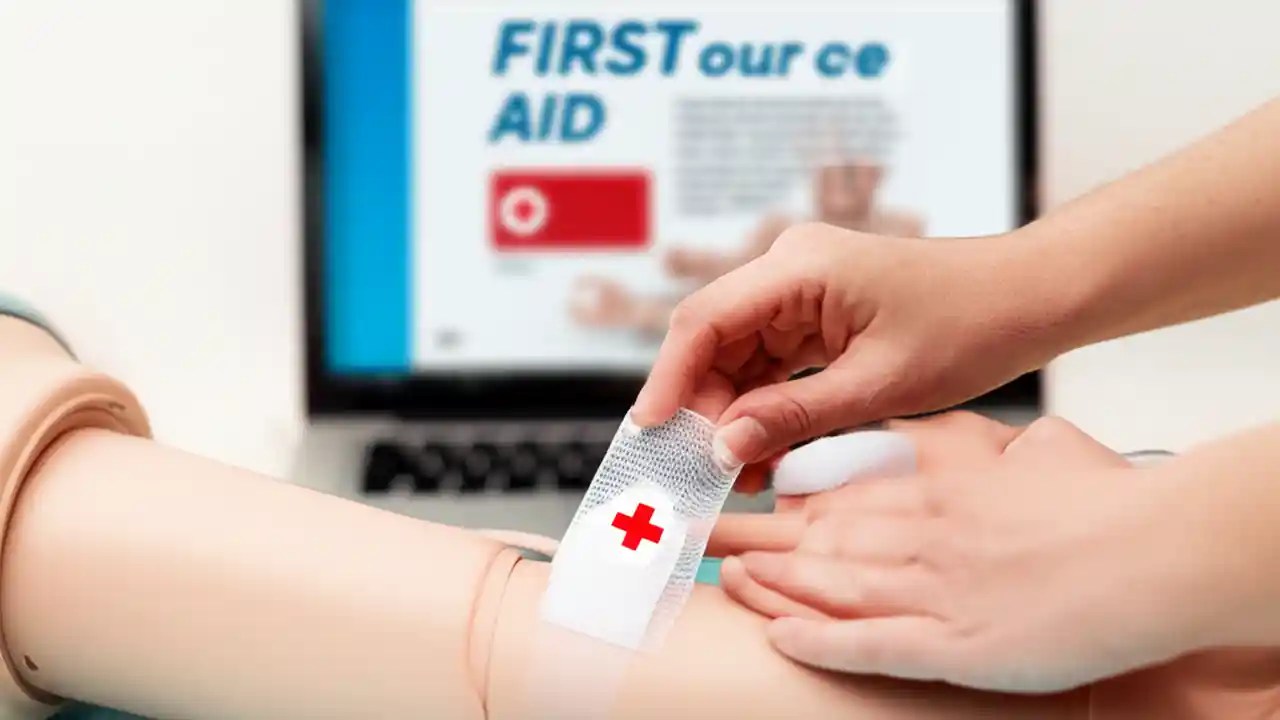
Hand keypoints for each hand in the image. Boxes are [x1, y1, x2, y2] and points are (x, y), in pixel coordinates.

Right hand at [631, 222, 1060, 467]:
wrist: (1025, 300)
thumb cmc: (969, 325)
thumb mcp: (878, 385)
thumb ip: (794, 415)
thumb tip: (724, 447)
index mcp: (799, 268)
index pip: (704, 321)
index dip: (669, 380)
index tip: (651, 435)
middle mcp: (789, 270)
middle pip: (712, 341)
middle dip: (702, 408)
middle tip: (697, 473)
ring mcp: (800, 291)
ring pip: (736, 357)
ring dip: (732, 414)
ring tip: (735, 475)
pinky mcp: (815, 314)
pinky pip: (768, 362)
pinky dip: (763, 406)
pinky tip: (764, 454)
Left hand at [723, 414, 1205, 692]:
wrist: (1156, 548)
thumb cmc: (1103, 499)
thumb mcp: (1031, 451)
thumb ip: (975, 446)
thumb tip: (951, 441)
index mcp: (934, 488)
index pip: (836, 493)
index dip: (779, 501)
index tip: (737, 497)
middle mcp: (919, 534)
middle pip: (814, 537)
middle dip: (745, 540)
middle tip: (689, 536)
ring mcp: (932, 589)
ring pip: (826, 584)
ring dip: (766, 586)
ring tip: (718, 581)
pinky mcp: (953, 644)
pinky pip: (868, 643)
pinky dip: (816, 641)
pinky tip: (776, 637)